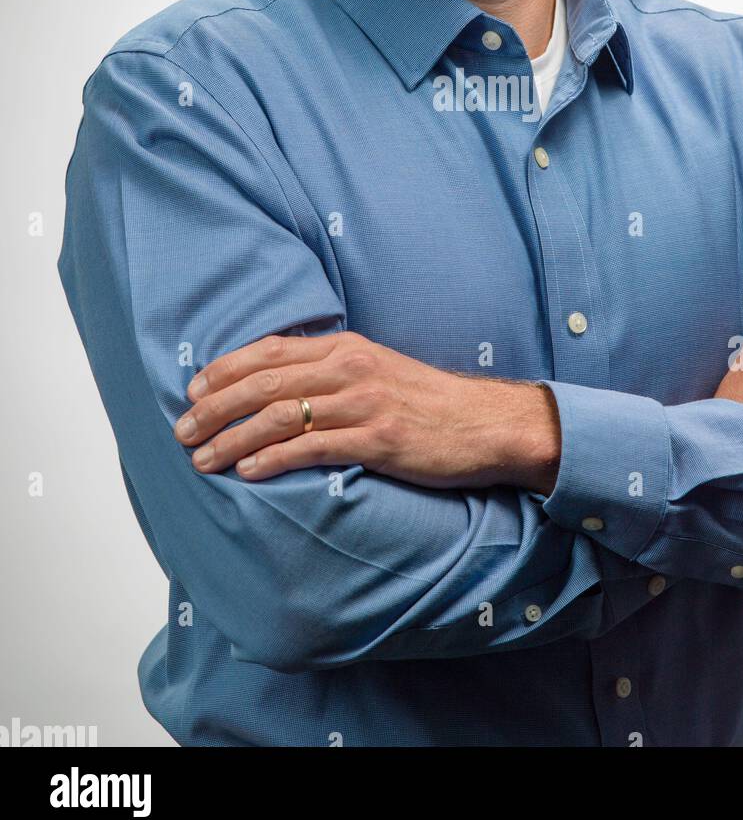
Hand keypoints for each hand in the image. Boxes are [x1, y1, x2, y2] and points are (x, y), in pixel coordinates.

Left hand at [173, 331, 560, 492]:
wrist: (484, 423)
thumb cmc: (427, 403)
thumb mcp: (377, 369)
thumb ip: (332, 371)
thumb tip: (279, 384)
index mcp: (346, 347)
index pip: (270, 351)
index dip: (225, 370)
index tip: (193, 391)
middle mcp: (350, 368)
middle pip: (264, 383)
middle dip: (215, 408)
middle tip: (181, 430)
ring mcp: (364, 403)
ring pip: (279, 416)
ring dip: (232, 438)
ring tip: (203, 459)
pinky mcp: (378, 439)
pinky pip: (313, 447)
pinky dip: (273, 458)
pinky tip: (248, 471)